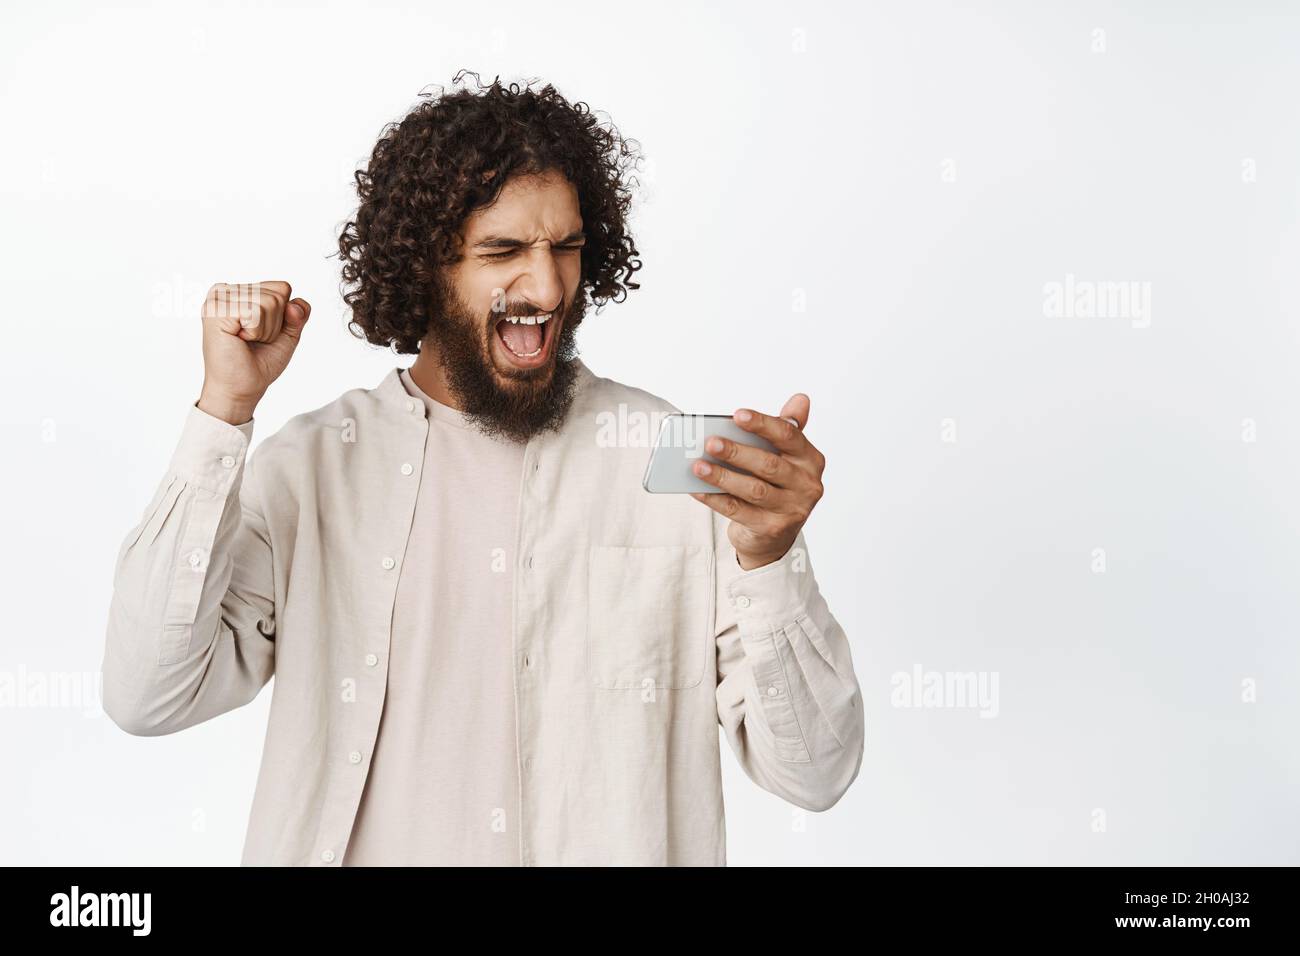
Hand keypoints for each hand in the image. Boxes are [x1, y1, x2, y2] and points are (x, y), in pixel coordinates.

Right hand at [197, 280, 310, 423]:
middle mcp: (226, 290)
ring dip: (265, 329)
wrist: (242, 387)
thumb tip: (294, 305)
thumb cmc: (260, 361)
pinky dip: (255, 331)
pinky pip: (255, 312)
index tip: (263, 331)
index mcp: (240, 291)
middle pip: (278, 294)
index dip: (283, 316)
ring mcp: (218, 298)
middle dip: (274, 324)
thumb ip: (298, 314)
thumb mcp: (288, 334)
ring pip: (269, 302)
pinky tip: (239, 339)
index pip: (282, 287)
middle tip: (254, 339)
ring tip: (246, 340)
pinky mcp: (215, 310)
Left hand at [688, 394, 825, 569]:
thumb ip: (787, 428)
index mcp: (810, 460)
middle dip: (737, 452)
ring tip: (697, 466)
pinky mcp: (772, 529)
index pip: (789, 436)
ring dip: (722, 477)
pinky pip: (738, 511)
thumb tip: (801, 398)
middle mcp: (807, 485)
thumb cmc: (776, 485)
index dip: (762, 424)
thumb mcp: (784, 456)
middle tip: (710, 442)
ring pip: (753, 490)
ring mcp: (792, 509)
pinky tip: (696, 488)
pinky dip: (714, 498)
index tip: (737, 415)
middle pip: (769, 464)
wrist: (775, 534)